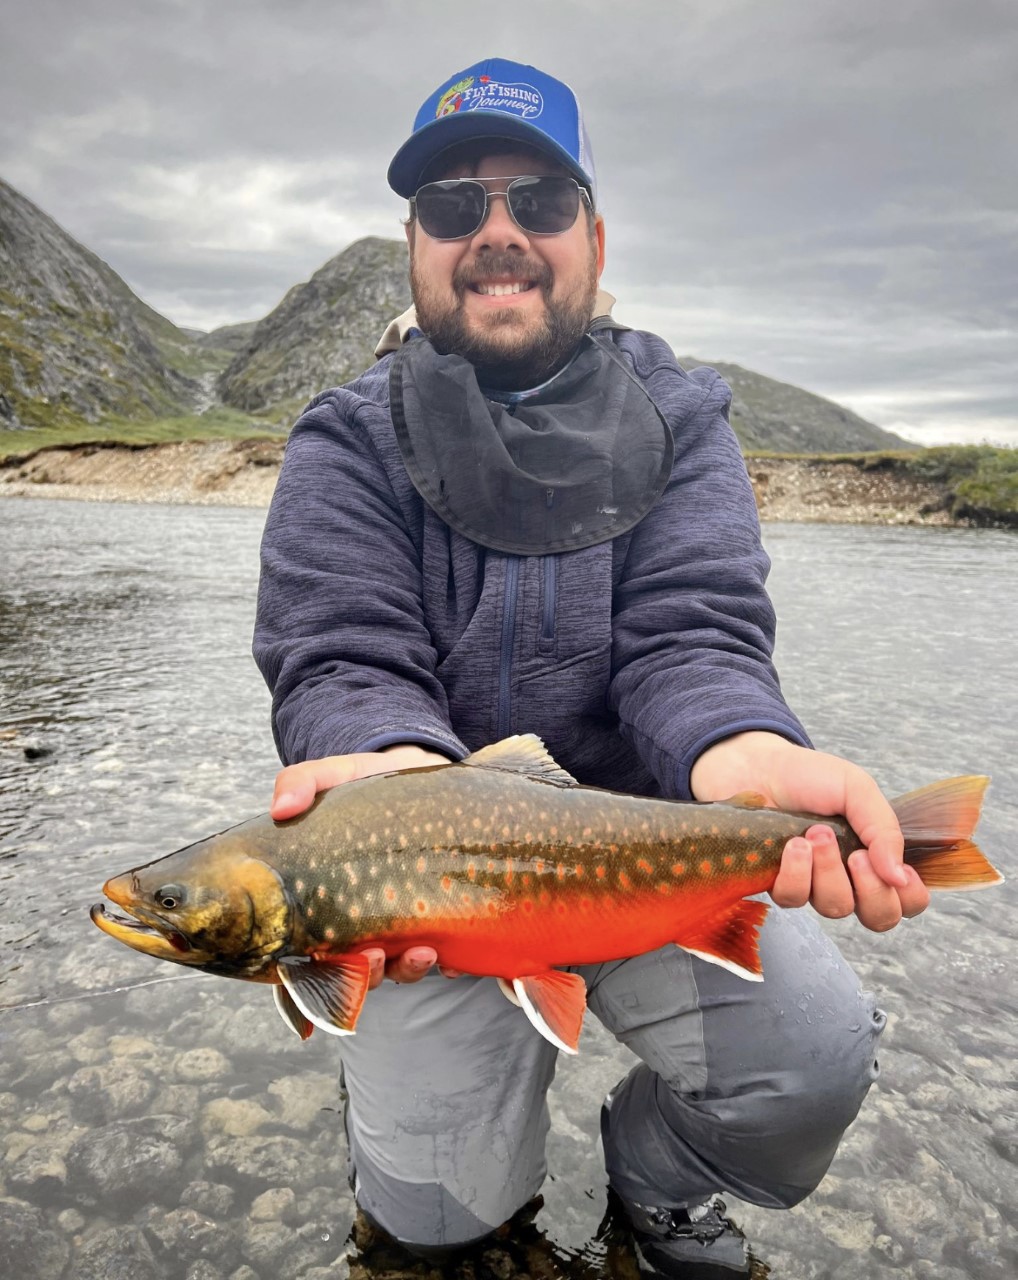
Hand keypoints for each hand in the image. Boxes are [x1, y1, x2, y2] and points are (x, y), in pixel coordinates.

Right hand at [271, 744, 457, 986]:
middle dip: (368, 974)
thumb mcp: (335, 776)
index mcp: (328, 898)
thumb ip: (303, 783)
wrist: (426, 772)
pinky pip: (450, 953)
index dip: (311, 970)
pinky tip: (456, 960)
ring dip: (410, 969)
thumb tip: (281, 807)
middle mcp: (364, 919)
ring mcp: (405, 921)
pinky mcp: (445, 914)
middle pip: (359, 969)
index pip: (311, 950)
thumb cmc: (370, 784)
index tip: (323, 959)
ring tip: (424, 953)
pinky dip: (453, 963)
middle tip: (376, 957)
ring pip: (402, 966)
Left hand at [690, 731, 930, 931]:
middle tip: (857, 856)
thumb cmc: (809, 777)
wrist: (756, 767)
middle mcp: (848, 877)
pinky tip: (791, 845)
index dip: (910, 896)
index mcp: (875, 855)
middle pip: (878, 917)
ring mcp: (813, 885)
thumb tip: (899, 876)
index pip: (908, 900)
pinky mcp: (778, 884)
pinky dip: (796, 872)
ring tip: (815, 834)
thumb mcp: (856, 789)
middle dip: (872, 891)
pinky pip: (794, 899)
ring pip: (835, 907)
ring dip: (829, 871)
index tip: (901, 873)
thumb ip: (883, 830)